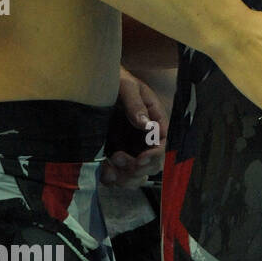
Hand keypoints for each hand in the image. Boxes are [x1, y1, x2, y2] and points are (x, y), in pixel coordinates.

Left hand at [101, 66, 169, 187]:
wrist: (98, 84)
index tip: (140, 159)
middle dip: (137, 169)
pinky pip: (118, 176)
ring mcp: (131, 149)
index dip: (155, 156)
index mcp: (155, 121)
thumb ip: (136, 104)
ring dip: (125, 178)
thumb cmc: (117, 80)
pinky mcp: (115, 156)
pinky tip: (103, 170)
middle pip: (152, 166)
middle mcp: (146, 139)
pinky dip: (112, 179)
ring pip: (137, 176)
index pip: (163, 145)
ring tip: (109, 165)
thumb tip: (146, 126)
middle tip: (117, 157)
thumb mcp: (127, 87)